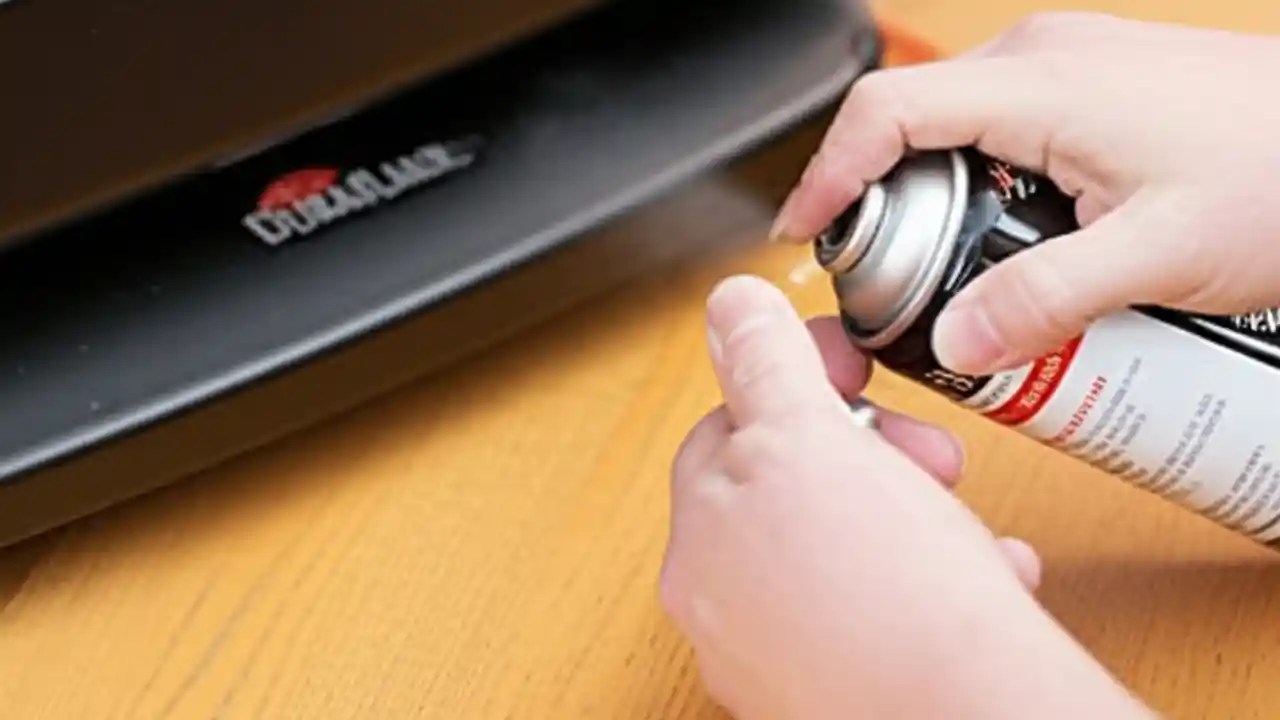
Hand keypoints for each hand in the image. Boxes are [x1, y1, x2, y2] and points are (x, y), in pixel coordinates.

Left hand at [659, 275, 1150, 718]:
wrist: (971, 716)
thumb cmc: (888, 591)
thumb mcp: (806, 435)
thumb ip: (761, 361)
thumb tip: (726, 306)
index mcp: (702, 541)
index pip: (729, 432)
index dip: (796, 388)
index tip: (852, 372)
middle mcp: (729, 607)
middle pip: (793, 492)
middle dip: (868, 455)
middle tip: (927, 455)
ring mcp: (784, 655)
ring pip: (851, 549)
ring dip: (914, 515)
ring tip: (961, 524)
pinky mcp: (846, 689)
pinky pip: (888, 609)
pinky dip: (938, 582)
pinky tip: (985, 578)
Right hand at [772, 12, 1279, 374]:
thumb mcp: (1156, 256)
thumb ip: (1043, 301)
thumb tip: (953, 342)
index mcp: (1039, 81)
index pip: (885, 112)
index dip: (827, 173)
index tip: (802, 232)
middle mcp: (1042, 58)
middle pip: (910, 123)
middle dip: (882, 204)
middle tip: (887, 279)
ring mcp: (1067, 68)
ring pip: (956, 130)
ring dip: (937, 201)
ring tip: (953, 272)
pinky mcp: (1089, 89)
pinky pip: (1001, 131)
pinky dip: (982, 187)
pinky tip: (1015, 243)